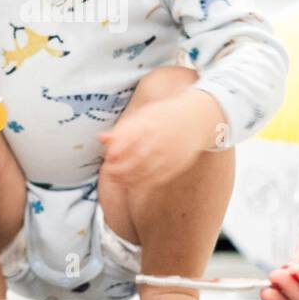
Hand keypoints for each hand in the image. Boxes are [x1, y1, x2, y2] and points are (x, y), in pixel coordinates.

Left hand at [98, 89, 223, 188]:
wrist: (197, 119)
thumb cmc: (165, 116)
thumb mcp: (144, 116)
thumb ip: (123, 129)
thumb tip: (101, 138)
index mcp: (151, 124)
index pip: (129, 141)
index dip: (116, 152)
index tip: (107, 156)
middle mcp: (161, 140)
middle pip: (137, 159)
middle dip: (119, 169)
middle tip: (108, 172)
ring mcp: (170, 154)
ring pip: (146, 172)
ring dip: (128, 179)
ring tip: (117, 179)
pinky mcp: (177, 165)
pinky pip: (158, 178)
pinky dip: (142, 183)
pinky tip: (132, 183)